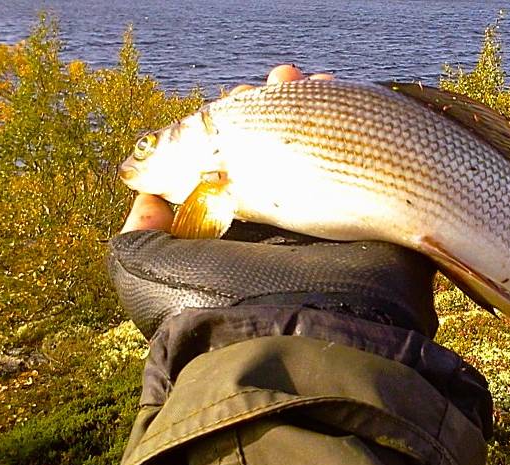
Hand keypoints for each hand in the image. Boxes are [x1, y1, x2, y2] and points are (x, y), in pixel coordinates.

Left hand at [108, 65, 438, 338]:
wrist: (295, 341)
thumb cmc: (214, 303)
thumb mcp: (144, 272)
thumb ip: (138, 235)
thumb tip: (144, 197)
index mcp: (232, 230)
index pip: (234, 163)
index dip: (237, 123)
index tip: (242, 94)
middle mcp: (279, 226)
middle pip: (282, 151)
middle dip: (282, 109)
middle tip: (286, 79)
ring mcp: (328, 225)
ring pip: (326, 154)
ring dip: (322, 112)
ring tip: (317, 80)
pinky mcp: (372, 226)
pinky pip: (371, 169)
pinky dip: (364, 133)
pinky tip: (352, 100)